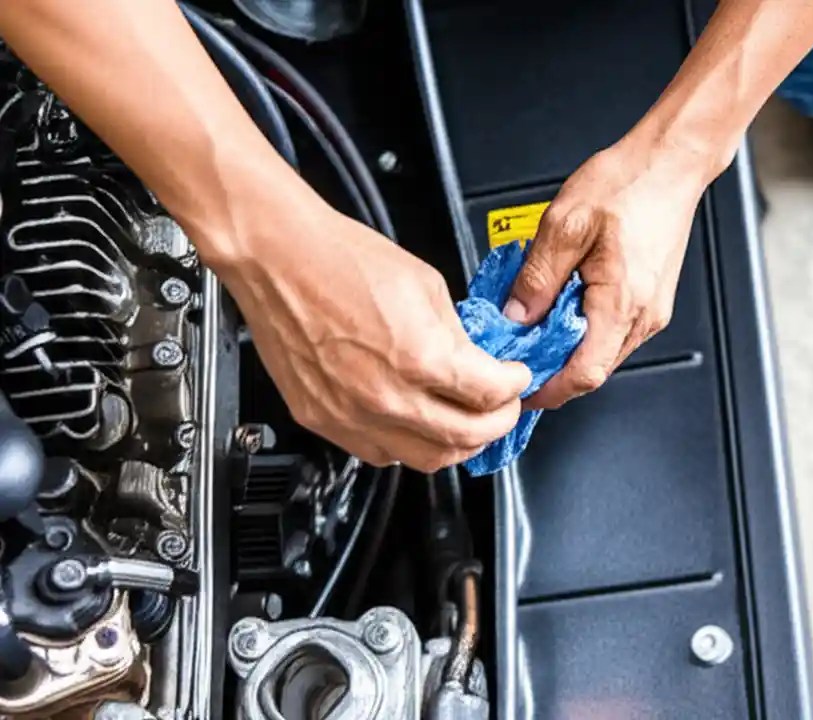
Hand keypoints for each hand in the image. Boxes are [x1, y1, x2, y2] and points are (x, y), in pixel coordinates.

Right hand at [210, 201, 531, 471]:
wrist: (277, 258)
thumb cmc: (339, 259)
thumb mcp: (426, 285)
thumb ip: (456, 333)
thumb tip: (474, 358)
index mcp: (421, 358)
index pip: (490, 394)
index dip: (513, 386)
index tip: (515, 379)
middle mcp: (387, 397)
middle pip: (465, 438)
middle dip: (497, 423)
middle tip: (504, 409)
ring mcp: (352, 415)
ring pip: (425, 459)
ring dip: (456, 445)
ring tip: (467, 426)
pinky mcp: (323, 420)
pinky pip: (379, 454)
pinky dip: (408, 447)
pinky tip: (417, 428)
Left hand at [504, 135, 713, 408]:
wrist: (672, 162)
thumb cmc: (631, 182)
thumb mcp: (565, 223)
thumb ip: (537, 276)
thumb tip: (517, 316)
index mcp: (621, 301)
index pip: (584, 373)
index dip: (549, 389)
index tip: (521, 391)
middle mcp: (643, 315)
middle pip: (593, 369)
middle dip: (553, 370)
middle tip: (518, 357)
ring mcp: (652, 310)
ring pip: (603, 352)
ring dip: (569, 349)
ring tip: (536, 329)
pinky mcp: (651, 299)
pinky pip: (613, 331)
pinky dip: (585, 331)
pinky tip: (564, 308)